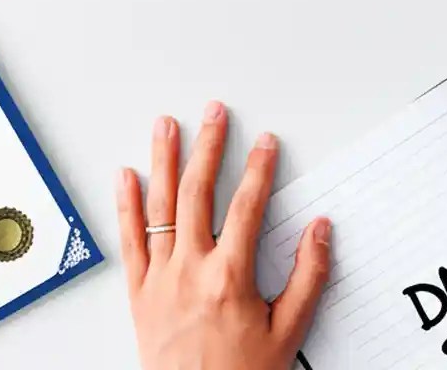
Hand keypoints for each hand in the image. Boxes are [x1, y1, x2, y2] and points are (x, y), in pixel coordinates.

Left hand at [116, 101, 331, 369]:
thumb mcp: (288, 332)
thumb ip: (308, 277)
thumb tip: (320, 231)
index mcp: (229, 277)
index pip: (246, 207)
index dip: (257, 170)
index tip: (265, 144)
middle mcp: (189, 270)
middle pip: (197, 193)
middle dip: (208, 148)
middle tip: (215, 115)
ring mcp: (159, 279)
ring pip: (159, 207)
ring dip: (162, 161)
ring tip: (166, 127)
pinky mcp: (138, 292)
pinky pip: (129, 239)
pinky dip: (126, 204)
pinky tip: (125, 176)